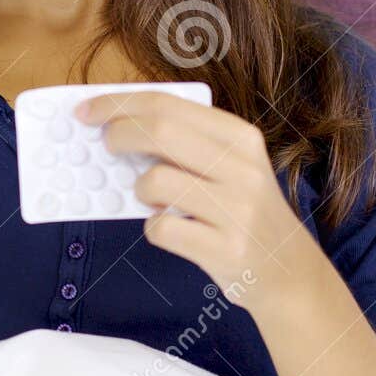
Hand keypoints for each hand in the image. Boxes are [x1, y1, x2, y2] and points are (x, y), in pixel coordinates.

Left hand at [73, 90, 316, 314]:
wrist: (289, 272)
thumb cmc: (244, 212)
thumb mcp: (233, 165)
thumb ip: (187, 144)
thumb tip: (117, 125)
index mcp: (240, 137)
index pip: (168, 104)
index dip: (118, 104)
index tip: (86, 111)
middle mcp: (242, 168)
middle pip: (160, 131)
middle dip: (118, 134)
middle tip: (105, 146)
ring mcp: (236, 210)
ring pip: (156, 181)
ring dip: (139, 190)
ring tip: (152, 198)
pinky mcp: (225, 249)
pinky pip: (161, 229)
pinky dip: (154, 228)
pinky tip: (170, 228)